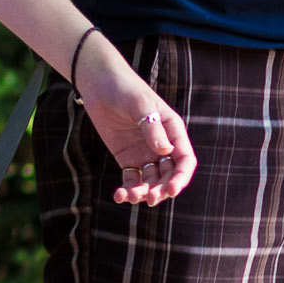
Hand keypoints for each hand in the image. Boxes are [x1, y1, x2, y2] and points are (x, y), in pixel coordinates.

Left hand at [74, 35, 197, 205]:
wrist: (99, 84)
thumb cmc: (125, 89)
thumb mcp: (140, 105)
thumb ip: (152, 128)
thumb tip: (165, 151)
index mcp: (173, 131)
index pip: (184, 160)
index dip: (181, 177)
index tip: (171, 191)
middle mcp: (163, 144)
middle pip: (169, 175)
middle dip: (162, 189)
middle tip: (149, 199)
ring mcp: (145, 152)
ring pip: (151, 180)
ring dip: (144, 192)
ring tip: (131, 197)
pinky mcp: (127, 157)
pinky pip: (132, 178)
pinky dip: (128, 189)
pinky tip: (120, 195)